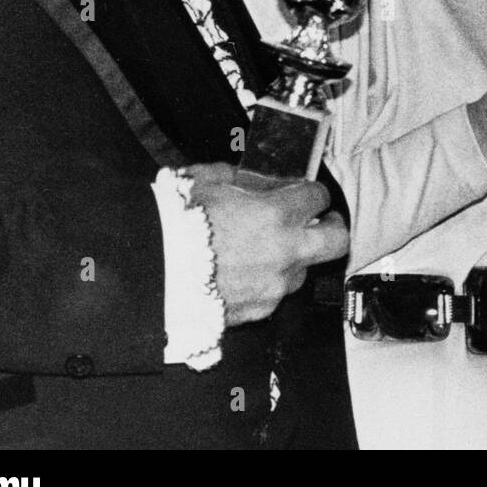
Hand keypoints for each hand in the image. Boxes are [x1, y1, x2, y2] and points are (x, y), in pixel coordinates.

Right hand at [183, 163, 348, 326]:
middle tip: (322, 220)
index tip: (305, 192)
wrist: (149, 275)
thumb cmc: (173, 228)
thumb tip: (256, 178)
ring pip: (304, 269)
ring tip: (268, 248)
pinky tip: (245, 271)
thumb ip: (241, 176)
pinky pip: (276, 293)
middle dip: (332, 226)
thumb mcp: (206, 181)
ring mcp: (274, 285)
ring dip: (294, 256)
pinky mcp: (259, 310)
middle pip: (337, 240)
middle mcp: (284, 252)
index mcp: (276, 215)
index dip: (312, 192)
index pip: (319, 197)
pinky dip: (268, 280)